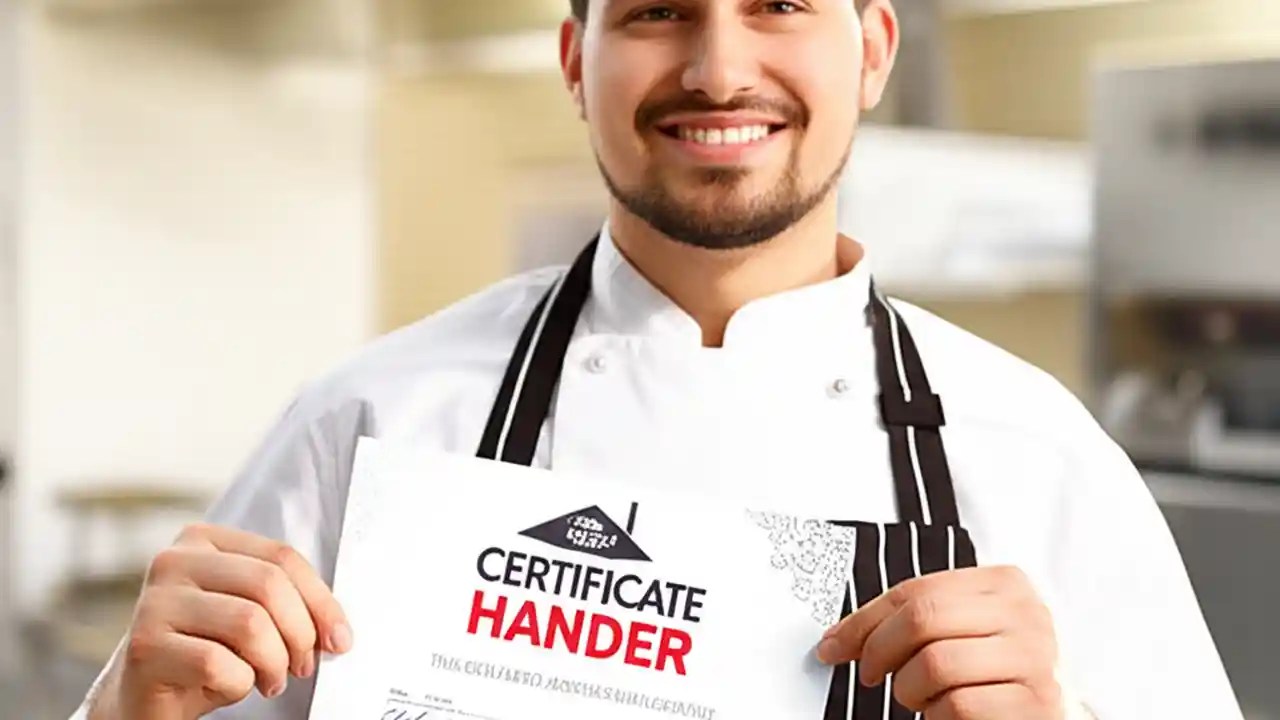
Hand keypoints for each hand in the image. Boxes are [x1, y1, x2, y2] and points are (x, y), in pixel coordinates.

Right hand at [91, 524, 351, 719]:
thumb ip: (285, 602)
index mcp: (203, 541)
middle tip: (302, 666)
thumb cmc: (203, 653)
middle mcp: (173, 561)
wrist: (143, 699)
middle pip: (269, 585)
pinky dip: (240, 684)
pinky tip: (233, 687)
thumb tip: (337, 630)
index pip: (282, 557)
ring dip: (274, 663)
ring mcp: (153, 602)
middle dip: (300, 633)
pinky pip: (218, 663)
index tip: (339, 639)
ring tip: (270, 681)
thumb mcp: (247, 614)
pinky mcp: (144, 646)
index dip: (321, 601)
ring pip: (249, 624)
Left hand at [816, 566, 1061, 719]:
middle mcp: (1027, 615)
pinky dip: (937, 716)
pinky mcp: (1037, 705)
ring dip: (910, 690)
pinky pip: (958, 705)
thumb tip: (837, 639)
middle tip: (870, 673)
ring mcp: (1036, 660)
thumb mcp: (962, 630)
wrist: (1051, 715)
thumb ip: (913, 620)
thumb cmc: (997, 671)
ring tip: (920, 697)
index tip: (834, 645)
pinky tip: (946, 714)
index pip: (916, 590)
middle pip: (923, 619)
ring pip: (936, 664)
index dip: (864, 620)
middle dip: (879, 651)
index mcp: (1005, 585)